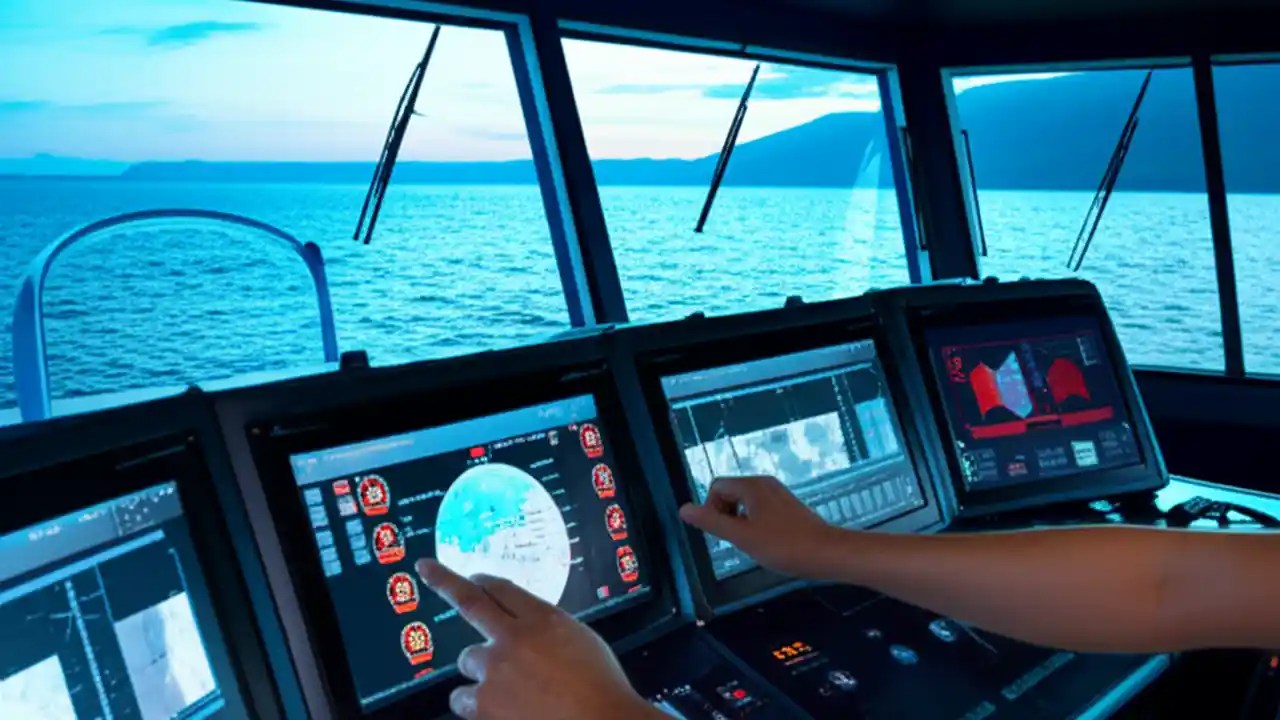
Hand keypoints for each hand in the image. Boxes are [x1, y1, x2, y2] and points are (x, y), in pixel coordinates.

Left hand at [416, 559, 659, 719]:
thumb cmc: (601, 688)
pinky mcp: (484, 703)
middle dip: (445, 582)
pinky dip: (472, 702)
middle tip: (427, 570)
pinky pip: (462, 697)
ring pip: (468, 659)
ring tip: (501, 687)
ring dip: (479, 669)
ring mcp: (495, 670)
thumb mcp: (582, 641)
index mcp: (544, 619)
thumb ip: (549, 630)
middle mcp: (514, 637)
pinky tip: (490, 708)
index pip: (503, 589)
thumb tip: (529, 630)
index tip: (472, 577)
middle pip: (471, 603)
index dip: (484, 582)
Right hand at [679, 475, 839, 578]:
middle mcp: (765, 484)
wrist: (827, 553)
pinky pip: (760, 508)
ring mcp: (778, 494)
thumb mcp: (741, 537)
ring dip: (740, 521)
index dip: (711, 509)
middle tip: (737, 540)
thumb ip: (711, 522)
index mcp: (752, 486)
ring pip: (745, 502)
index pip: (716, 486)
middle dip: (726, 515)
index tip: (723, 533)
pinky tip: (767, 542)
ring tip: (752, 543)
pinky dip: (755, 523)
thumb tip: (684, 509)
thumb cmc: (783, 546)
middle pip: (730, 492)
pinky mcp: (788, 506)